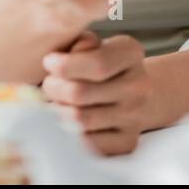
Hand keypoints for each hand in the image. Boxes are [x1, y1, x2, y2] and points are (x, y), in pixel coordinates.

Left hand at [40, 33, 152, 155]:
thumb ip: (78, 44)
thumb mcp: (92, 44)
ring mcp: (135, 116)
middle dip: (53, 89)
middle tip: (48, 85)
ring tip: (56, 102)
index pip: (98, 63)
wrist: (129, 93)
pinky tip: (67, 122)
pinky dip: (69, 135)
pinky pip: (86, 144)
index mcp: (131, 53)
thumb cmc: (98, 66)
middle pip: (81, 93)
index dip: (65, 65)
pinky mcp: (127, 141)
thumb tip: (59, 61)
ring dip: (57, 112)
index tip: (49, 62)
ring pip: (79, 120)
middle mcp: (140, 85)